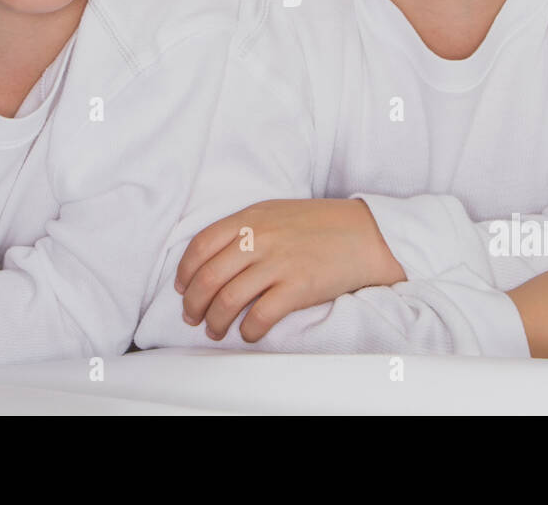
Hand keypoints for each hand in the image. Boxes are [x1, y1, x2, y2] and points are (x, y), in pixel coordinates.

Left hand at [176, 198, 406, 341]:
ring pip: (228, 299)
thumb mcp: (275, 212)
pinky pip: (261, 315)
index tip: (182, 287)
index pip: (201, 245)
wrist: (366, 233)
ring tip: (216, 330)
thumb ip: (245, 229)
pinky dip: (248, 330)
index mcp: (251, 218)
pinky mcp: (298, 287)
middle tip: (192, 317)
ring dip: (216, 321)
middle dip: (193, 303)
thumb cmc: (319, 224)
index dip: (185, 271)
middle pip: (209, 277)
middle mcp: (260, 239)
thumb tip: (213, 257)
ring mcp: (279, 263)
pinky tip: (248, 333)